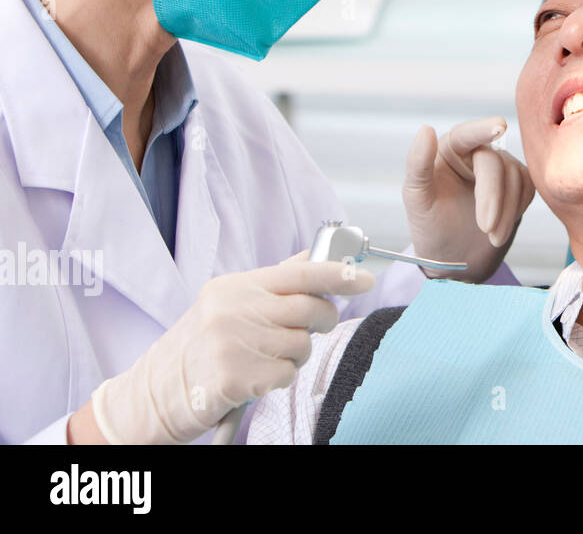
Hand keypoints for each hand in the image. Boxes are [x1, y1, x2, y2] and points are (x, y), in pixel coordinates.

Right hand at [89, 252, 373, 443]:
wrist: (148, 396)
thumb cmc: (197, 349)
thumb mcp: (228, 304)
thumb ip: (275, 282)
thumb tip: (319, 257)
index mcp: (235, 286)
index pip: (301, 273)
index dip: (339, 274)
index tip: (364, 279)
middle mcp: (233, 308)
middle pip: (310, 309)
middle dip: (321, 321)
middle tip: (306, 330)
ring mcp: (232, 342)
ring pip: (302, 344)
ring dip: (293, 356)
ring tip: (262, 358)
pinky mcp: (234, 376)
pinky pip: (286, 374)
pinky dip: (277, 380)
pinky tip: (252, 379)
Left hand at [402, 118, 533, 282]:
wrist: (456, 258)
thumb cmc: (432, 226)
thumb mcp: (417, 198)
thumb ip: (417, 164)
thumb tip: (425, 129)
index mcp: (450, 149)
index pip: (466, 134)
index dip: (483, 129)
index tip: (499, 126)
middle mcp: (477, 152)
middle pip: (494, 163)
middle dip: (492, 197)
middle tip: (485, 228)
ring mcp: (501, 167)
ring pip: (515, 178)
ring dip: (506, 212)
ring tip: (492, 237)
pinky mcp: (519, 184)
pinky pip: (528, 189)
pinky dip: (516, 211)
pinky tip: (501, 227)